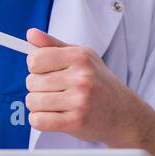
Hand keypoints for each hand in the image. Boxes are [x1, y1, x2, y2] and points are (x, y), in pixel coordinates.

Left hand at [24, 28, 154, 151]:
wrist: (124, 114)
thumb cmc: (100, 84)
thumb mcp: (82, 57)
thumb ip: (54, 45)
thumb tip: (31, 33)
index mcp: (80, 57)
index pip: (35, 59)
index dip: (35, 67)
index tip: (44, 72)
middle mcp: (81, 77)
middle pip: (31, 82)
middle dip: (37, 87)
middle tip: (54, 91)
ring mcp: (79, 100)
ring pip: (32, 102)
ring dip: (38, 105)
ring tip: (55, 104)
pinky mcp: (76, 122)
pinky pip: (38, 121)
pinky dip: (39, 120)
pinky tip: (53, 117)